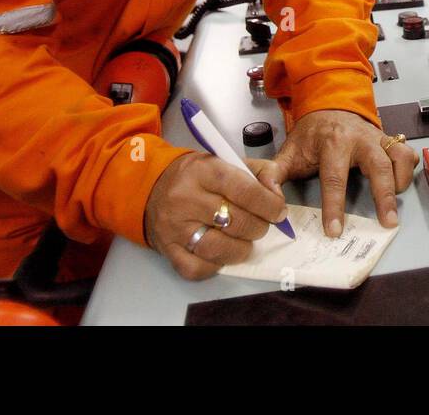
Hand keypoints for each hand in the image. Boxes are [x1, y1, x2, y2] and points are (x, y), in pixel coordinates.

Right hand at [144, 152, 287, 280]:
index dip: (268, 204)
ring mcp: (174, 227)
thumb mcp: (227, 161)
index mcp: (203, 171)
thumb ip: (259, 173)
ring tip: (244, 241)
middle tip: (260, 225)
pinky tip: (221, 254)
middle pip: (235, 221)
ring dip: (240, 249)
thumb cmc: (197, 176)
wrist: (150, 187)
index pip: (244, 190)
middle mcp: (185, 198)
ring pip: (218, 248)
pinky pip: (197, 268)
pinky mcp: (167, 249)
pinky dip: (215, 266)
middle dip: (258, 227)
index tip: (278, 212)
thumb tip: (277, 196)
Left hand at [270, 110, 418, 236]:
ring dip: (400, 182)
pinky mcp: (389, 140)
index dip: (334, 206)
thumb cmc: (311, 135)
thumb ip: (273, 175)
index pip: (334, 178)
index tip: (334, 230)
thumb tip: (269, 198)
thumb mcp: (288, 152)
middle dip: (383, 196)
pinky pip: (407, 154)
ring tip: (394, 206)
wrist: (329, 106)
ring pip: (398, 157)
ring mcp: (377, 138)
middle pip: (378, 166)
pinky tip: (400, 185)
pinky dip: (408, 170)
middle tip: (388, 222)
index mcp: (332, 142)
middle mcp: (359, 138)